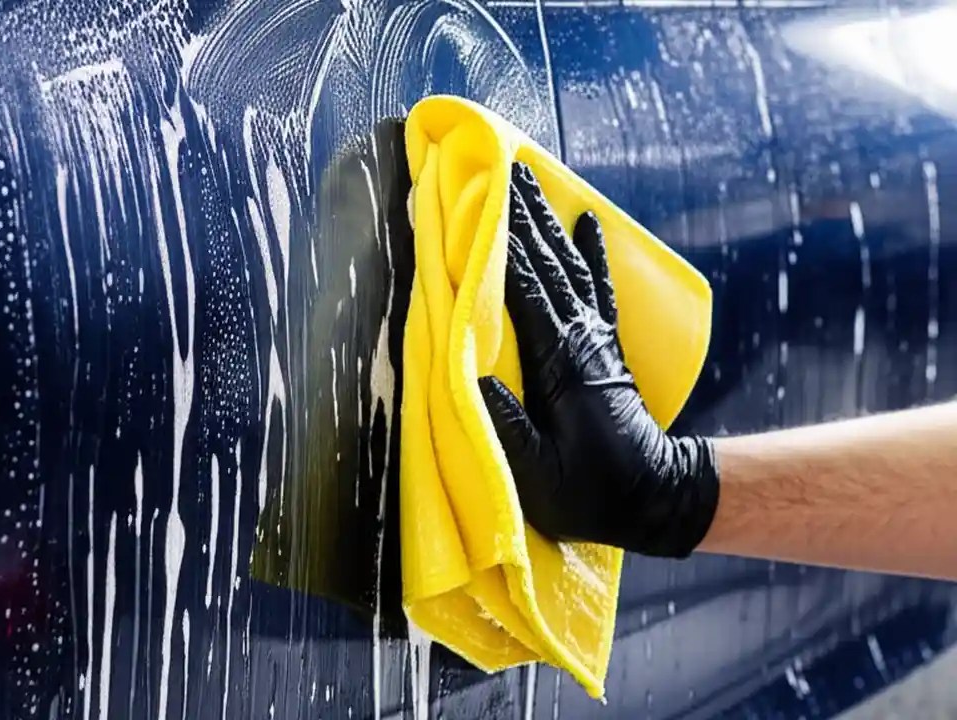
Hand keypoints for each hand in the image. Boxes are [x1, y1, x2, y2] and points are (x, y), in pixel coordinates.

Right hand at [479, 163, 718, 557]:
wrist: (655, 498)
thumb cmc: (588, 493)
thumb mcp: (536, 474)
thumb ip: (504, 425)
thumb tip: (469, 374)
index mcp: (558, 362)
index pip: (522, 291)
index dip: (499, 246)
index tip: (478, 202)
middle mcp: (578, 337)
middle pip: (546, 263)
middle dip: (522, 214)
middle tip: (502, 167)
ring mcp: (594, 337)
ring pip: (568, 264)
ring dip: (547, 221)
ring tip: (530, 178)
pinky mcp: (604, 345)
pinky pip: (596, 286)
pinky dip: (591, 251)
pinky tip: (586, 221)